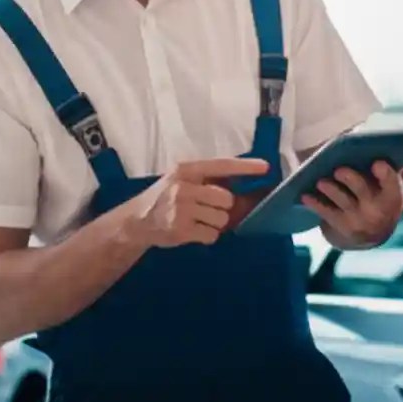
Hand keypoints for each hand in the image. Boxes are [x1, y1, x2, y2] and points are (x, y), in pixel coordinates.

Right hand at [131, 158, 270, 247]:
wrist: (137, 220)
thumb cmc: (165, 196)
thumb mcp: (181, 179)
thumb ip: (206, 178)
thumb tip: (241, 179)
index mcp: (186, 170)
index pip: (221, 165)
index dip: (245, 166)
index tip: (265, 167)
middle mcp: (184, 187)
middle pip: (226, 199)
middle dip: (222, 207)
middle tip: (207, 208)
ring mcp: (182, 210)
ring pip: (222, 219)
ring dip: (215, 223)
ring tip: (198, 220)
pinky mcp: (181, 231)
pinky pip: (212, 235)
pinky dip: (207, 235)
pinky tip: (193, 231)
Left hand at [302, 161, 402, 248]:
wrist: (371, 234)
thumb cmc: (381, 198)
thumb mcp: (393, 186)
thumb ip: (395, 167)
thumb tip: (390, 142)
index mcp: (393, 195)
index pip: (392, 183)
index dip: (386, 175)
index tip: (377, 163)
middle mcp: (377, 210)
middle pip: (363, 190)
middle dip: (351, 179)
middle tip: (339, 170)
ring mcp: (358, 219)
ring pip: (342, 201)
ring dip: (331, 190)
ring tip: (320, 182)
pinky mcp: (340, 226)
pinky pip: (326, 213)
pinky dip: (315, 204)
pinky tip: (305, 195)